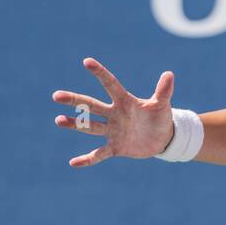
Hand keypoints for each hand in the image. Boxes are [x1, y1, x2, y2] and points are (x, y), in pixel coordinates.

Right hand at [52, 58, 176, 166]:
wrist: (162, 139)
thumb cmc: (160, 117)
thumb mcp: (162, 105)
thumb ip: (163, 91)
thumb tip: (169, 74)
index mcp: (125, 101)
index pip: (110, 85)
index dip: (100, 73)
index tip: (87, 61)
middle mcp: (114, 114)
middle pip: (91, 105)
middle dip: (75, 101)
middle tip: (56, 95)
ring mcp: (113, 131)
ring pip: (91, 127)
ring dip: (75, 124)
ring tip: (58, 120)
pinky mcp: (116, 147)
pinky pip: (99, 153)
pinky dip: (87, 159)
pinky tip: (73, 163)